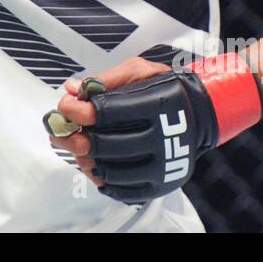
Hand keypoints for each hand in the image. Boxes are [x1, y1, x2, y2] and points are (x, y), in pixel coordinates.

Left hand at [46, 56, 172, 188]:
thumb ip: (104, 79)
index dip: (77, 110)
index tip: (67, 106)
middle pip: (102, 145)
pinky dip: (101, 180)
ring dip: (84, 160)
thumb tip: (72, 89)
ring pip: (109, 171)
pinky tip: (95, 166)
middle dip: (74, 138)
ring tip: (78, 148)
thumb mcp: (139, 70)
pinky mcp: (158, 185)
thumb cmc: (163, 90)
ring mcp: (161, 167)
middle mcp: (161, 138)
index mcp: (155, 105)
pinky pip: (121, 191)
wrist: (197, 115)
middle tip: (65, 131)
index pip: (104, 112)